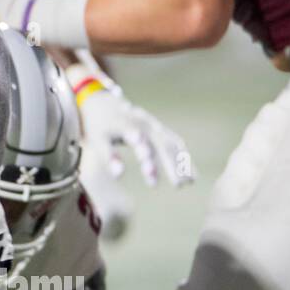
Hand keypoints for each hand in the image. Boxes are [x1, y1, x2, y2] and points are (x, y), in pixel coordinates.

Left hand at [69, 67, 191, 187]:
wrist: (104, 104)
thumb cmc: (99, 126)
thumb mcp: (98, 139)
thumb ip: (109, 156)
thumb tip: (119, 175)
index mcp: (125, 123)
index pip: (135, 136)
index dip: (143, 148)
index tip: (148, 160)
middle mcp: (144, 123)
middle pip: (160, 143)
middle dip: (170, 164)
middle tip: (179, 185)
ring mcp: (154, 125)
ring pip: (171, 144)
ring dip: (181, 163)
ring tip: (190, 182)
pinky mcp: (159, 129)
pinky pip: (174, 144)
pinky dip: (183, 158)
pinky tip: (192, 175)